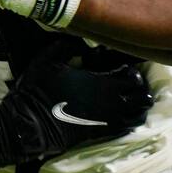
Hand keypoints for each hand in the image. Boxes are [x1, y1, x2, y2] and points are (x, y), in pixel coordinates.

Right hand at [0, 38, 153, 172]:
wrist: (30, 124)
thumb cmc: (37, 91)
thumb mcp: (46, 60)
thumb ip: (65, 46)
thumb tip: (78, 40)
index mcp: (100, 82)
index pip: (133, 76)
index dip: (132, 71)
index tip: (124, 67)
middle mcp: (109, 102)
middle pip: (141, 95)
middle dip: (140, 87)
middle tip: (130, 82)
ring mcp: (106, 119)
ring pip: (138, 113)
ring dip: (138, 105)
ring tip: (131, 99)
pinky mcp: (100, 133)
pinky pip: (126, 128)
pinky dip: (130, 121)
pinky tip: (124, 115)